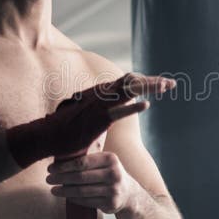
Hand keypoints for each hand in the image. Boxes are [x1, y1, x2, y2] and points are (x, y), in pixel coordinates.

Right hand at [7, 73, 175, 167]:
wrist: (46, 136)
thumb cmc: (66, 129)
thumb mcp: (89, 116)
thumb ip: (102, 112)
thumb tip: (113, 110)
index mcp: (101, 94)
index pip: (127, 83)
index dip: (145, 82)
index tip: (161, 84)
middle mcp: (101, 95)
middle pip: (131, 83)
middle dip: (152, 82)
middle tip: (171, 84)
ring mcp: (98, 106)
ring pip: (127, 92)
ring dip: (147, 88)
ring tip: (165, 87)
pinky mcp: (95, 120)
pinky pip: (117, 112)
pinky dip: (132, 108)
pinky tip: (147, 105)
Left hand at [46, 150, 138, 213]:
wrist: (128, 193)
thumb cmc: (108, 174)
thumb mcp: (104, 162)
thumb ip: (87, 160)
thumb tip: (58, 161)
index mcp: (110, 159)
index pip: (82, 162)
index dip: (64, 166)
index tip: (51, 168)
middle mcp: (114, 173)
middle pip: (81, 177)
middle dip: (61, 178)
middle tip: (48, 179)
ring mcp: (113, 190)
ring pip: (82, 191)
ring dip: (65, 191)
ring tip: (53, 190)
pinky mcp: (111, 203)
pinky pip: (87, 201)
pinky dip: (74, 199)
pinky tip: (67, 196)